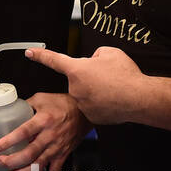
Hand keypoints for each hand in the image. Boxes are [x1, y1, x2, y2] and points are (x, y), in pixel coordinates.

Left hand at [0, 93, 88, 170]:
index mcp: (43, 121)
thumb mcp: (41, 98)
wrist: (85, 112)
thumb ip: (25, 105)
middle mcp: (49, 136)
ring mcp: (56, 148)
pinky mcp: (62, 155)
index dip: (8, 142)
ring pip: (39, 166)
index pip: (22, 133)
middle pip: (29, 154)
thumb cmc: (63, 104)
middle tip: (0, 162)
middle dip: (12, 161)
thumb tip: (9, 110)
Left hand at [25, 46, 151, 125]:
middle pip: (78, 80)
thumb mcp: (110, 53)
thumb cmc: (126, 75)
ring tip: (112, 90)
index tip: (30, 53)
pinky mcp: (92, 117)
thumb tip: (94, 61)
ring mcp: (82, 104)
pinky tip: (113, 100)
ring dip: (96, 91)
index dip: (40, 55)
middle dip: (89, 78)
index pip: (53, 60)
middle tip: (106, 78)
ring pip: (86, 94)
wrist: (140, 98)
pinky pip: (93, 107)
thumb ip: (96, 55)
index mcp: (77, 70)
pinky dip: (102, 103)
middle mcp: (75, 88)